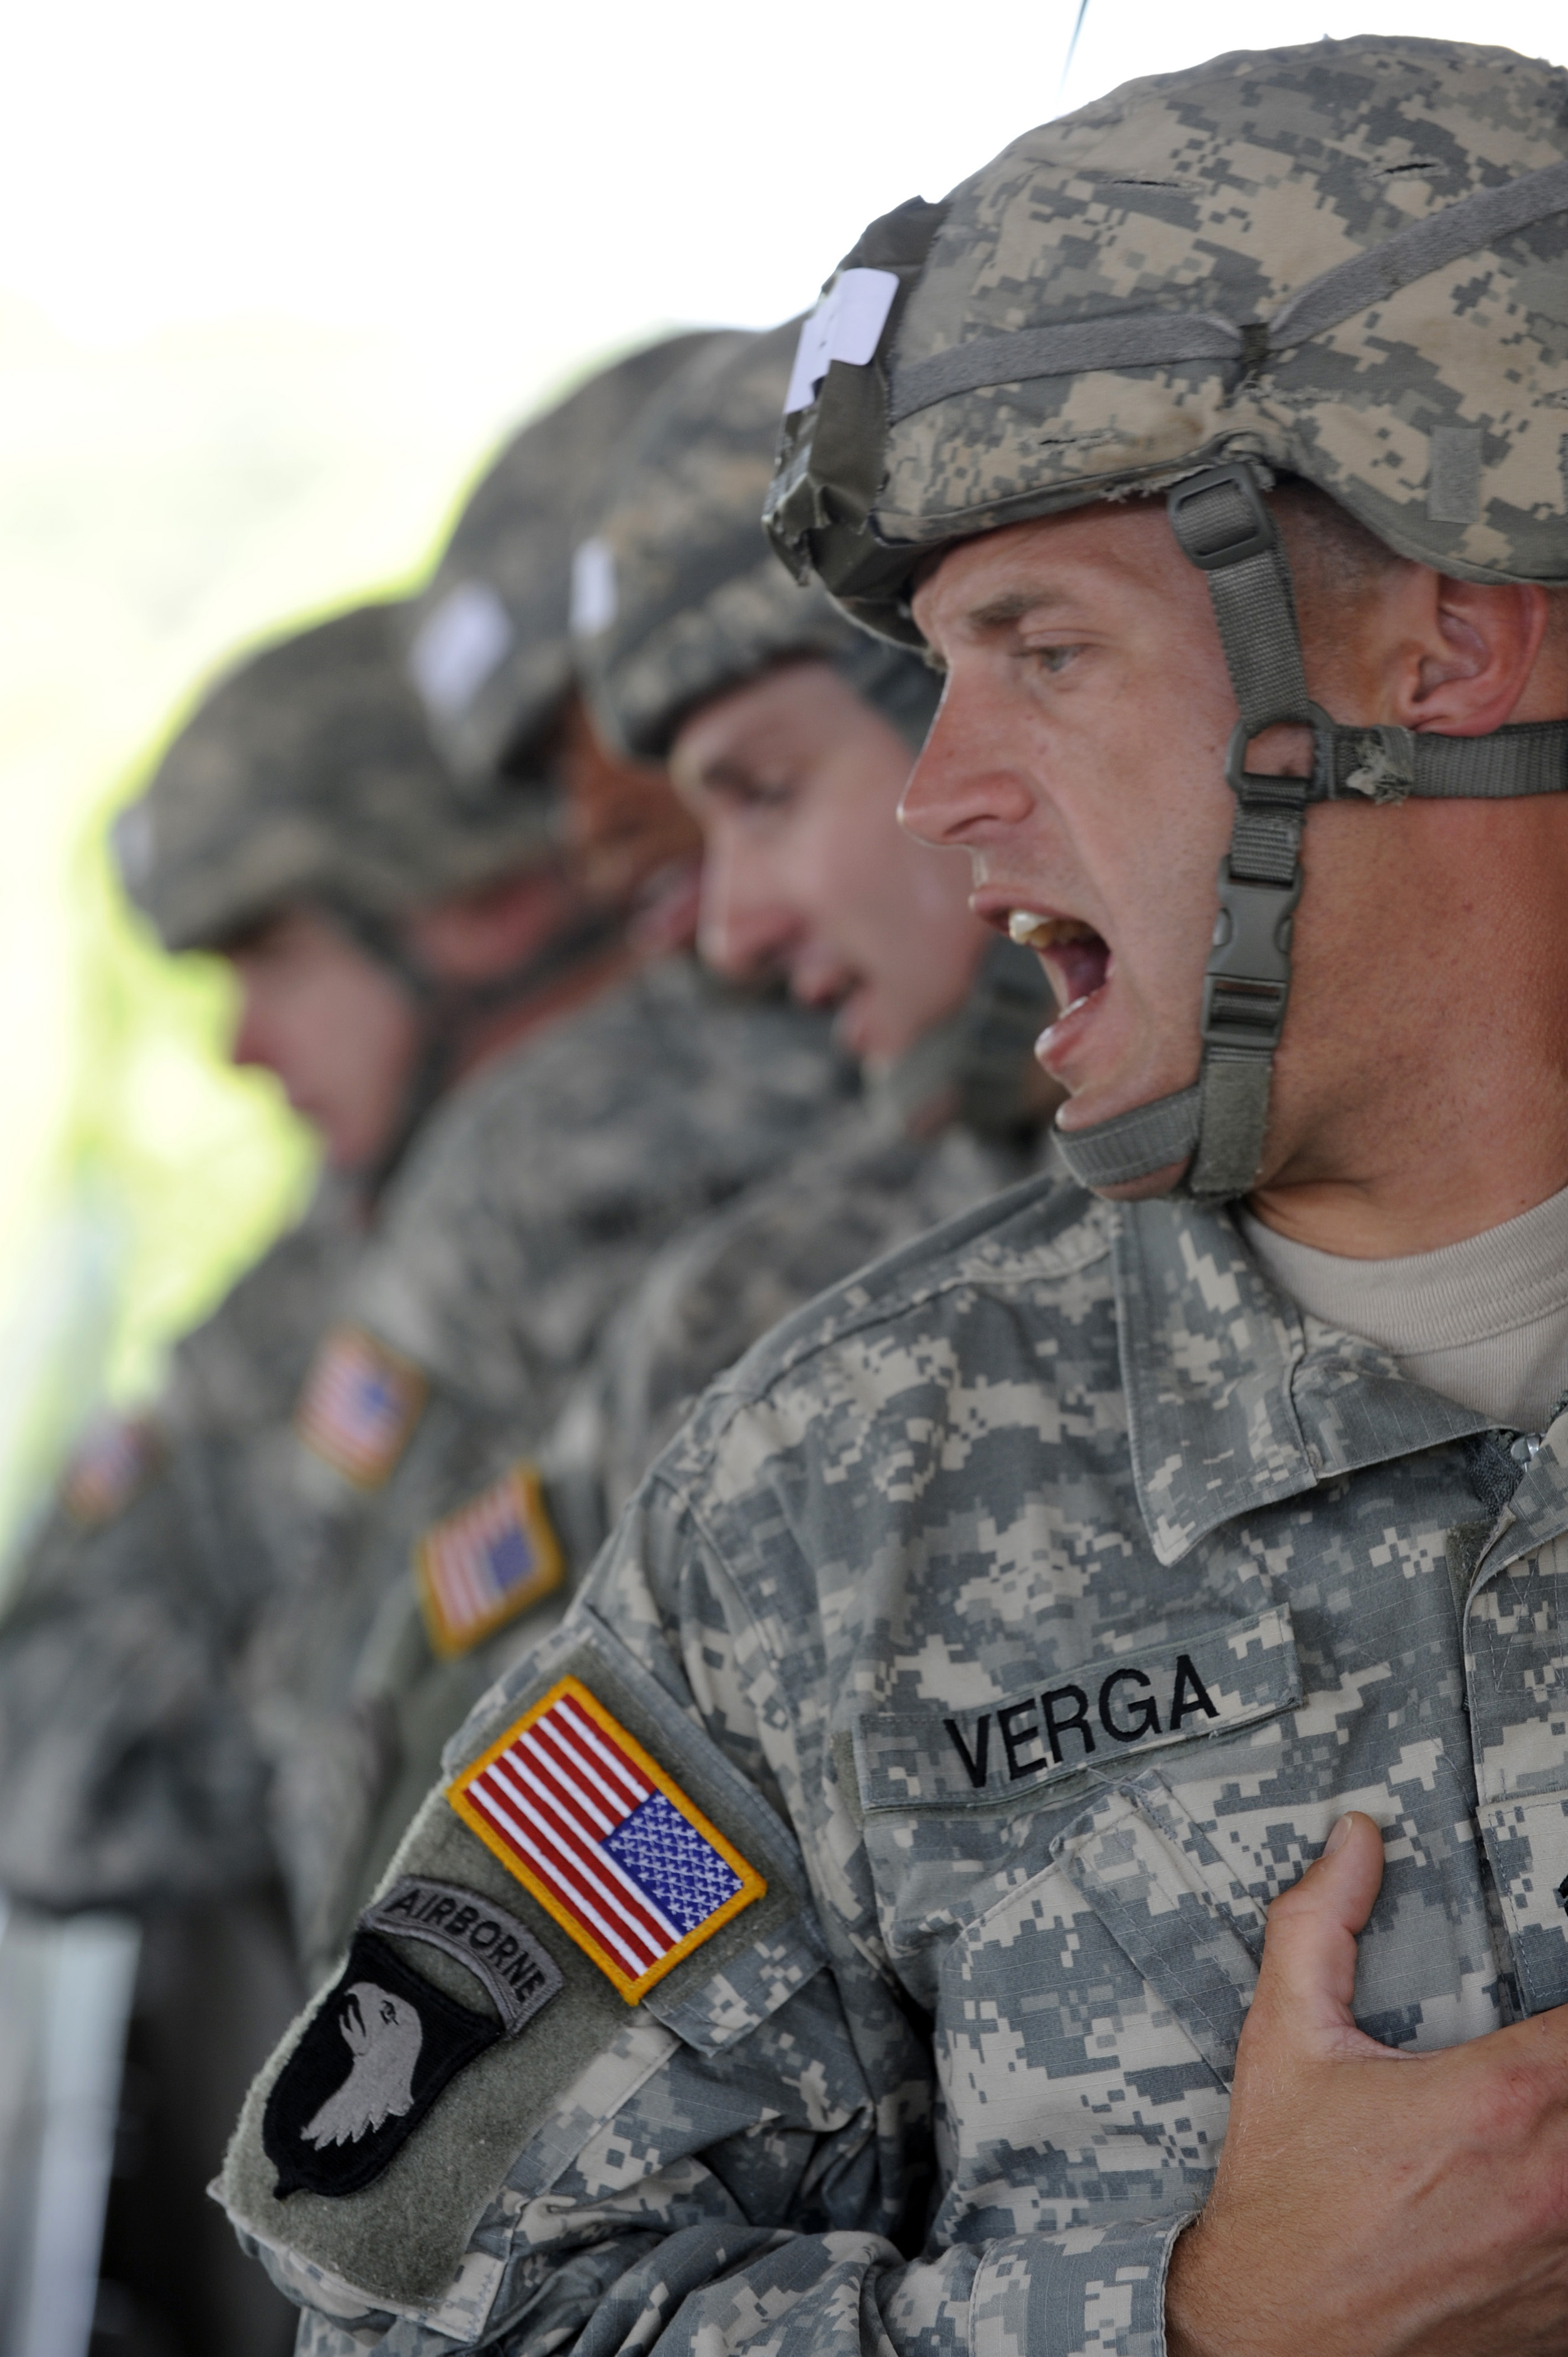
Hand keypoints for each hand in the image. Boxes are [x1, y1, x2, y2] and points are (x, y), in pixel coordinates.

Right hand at [1165, 1812, 1567, 2355]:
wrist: (1276, 2340)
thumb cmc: (1284, 2198)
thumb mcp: (1286, 2041)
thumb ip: (1320, 1924)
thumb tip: (1353, 1844)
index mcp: (1501, 2100)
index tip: (1552, 2001)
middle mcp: (1554, 2180)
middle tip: (1541, 2059)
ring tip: (1535, 2124)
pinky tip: (1530, 2191)